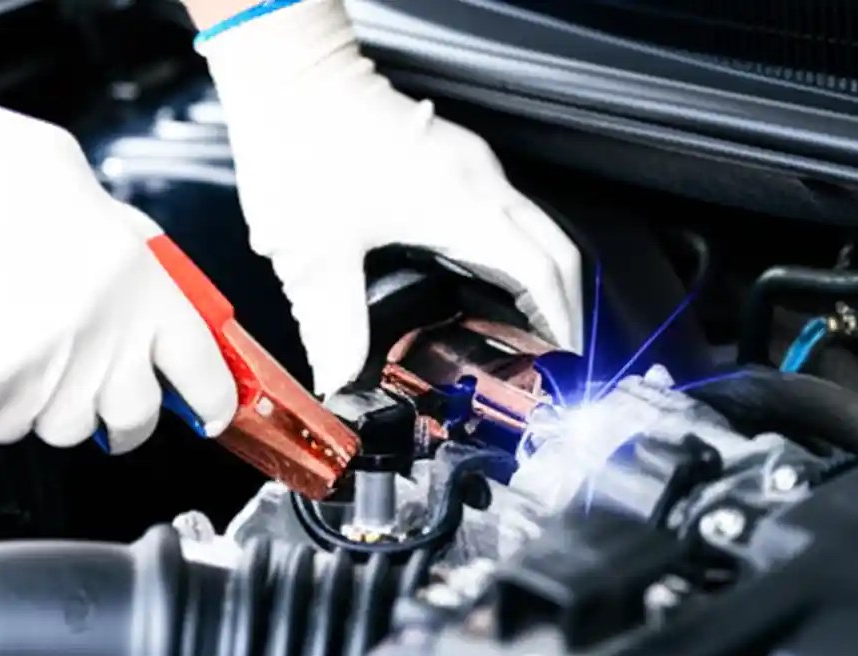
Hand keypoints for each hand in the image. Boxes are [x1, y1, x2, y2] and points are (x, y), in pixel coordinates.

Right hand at [0, 45, 236, 451]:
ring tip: (25, 344)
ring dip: (53, 402)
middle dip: (125, 412)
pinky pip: (2, 423)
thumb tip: (148, 294)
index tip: (213, 411)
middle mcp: (102, 338)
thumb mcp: (90, 197)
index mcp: (142, 285)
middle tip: (104, 383)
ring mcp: (42, 372)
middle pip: (135, 419)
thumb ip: (129, 257)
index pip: (204, 371)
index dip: (214, 401)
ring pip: (65, 427)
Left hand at [196, 0, 583, 396]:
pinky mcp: (454, 156)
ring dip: (543, 277)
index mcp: (463, 205)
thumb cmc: (304, 144)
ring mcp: (472, 164)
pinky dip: (517, 251)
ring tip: (528, 329)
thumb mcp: (314, 248)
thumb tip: (339, 377)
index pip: (543, 273)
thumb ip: (332, 321)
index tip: (561, 362)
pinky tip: (488, 281)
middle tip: (554, 355)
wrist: (292, 76)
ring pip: (537, 228)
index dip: (560, 324)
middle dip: (565, 306)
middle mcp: (480, 181)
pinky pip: (510, 210)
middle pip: (556, 250)